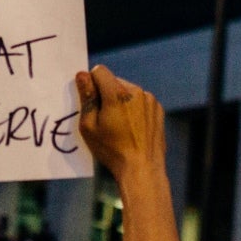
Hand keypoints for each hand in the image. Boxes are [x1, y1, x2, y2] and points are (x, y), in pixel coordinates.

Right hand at [74, 66, 164, 181]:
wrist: (142, 168)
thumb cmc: (111, 150)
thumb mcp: (89, 126)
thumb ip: (86, 98)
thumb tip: (82, 75)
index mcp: (117, 93)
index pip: (100, 71)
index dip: (92, 83)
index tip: (91, 101)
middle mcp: (136, 91)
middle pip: (114, 81)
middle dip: (106, 93)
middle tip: (104, 118)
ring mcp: (150, 99)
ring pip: (128, 91)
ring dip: (121, 100)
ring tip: (120, 125)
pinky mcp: (158, 109)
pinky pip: (141, 100)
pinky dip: (134, 108)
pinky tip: (133, 127)